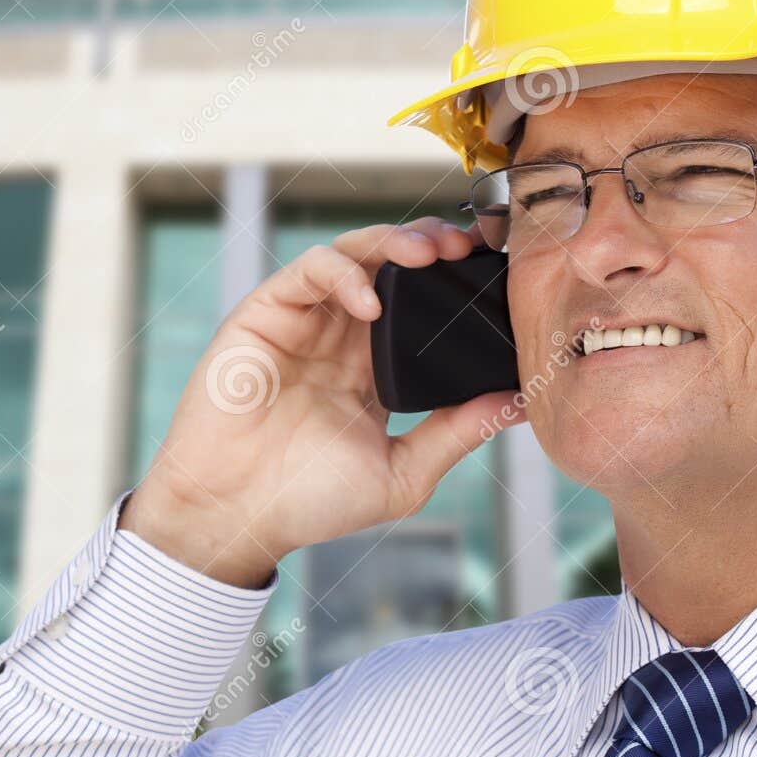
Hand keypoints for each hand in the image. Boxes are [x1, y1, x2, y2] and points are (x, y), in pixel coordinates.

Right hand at [120, 218, 516, 586]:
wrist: (236, 514)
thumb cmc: (309, 502)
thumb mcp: (402, 473)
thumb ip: (456, 433)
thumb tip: (521, 404)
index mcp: (375, 365)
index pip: (422, 303)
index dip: (455, 279)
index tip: (496, 271)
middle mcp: (341, 334)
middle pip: (392, 263)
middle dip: (431, 243)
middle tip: (468, 245)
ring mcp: (304, 319)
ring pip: (353, 253)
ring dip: (392, 243)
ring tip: (427, 253)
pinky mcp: (265, 313)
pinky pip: (307, 271)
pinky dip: (343, 274)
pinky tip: (369, 301)